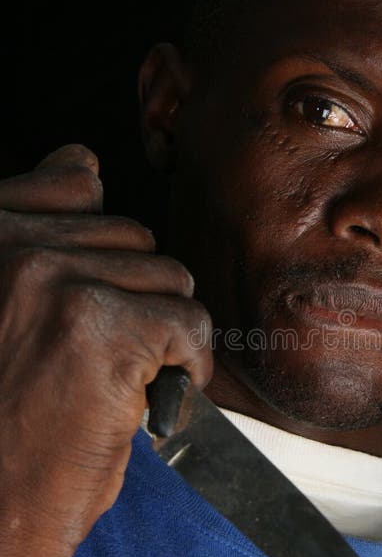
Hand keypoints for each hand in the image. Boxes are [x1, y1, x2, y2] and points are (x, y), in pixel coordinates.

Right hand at [0, 145, 211, 553]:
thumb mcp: (0, 303)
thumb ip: (36, 234)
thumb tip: (82, 161)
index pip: (75, 180)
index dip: (101, 247)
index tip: (90, 301)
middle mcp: (5, 241)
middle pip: (132, 237)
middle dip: (131, 299)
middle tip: (93, 359)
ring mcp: (51, 278)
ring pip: (167, 278)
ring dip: (157, 332)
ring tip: (111, 380)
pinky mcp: (100, 327)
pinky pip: (187, 321)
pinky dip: (187, 363)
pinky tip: (148, 395)